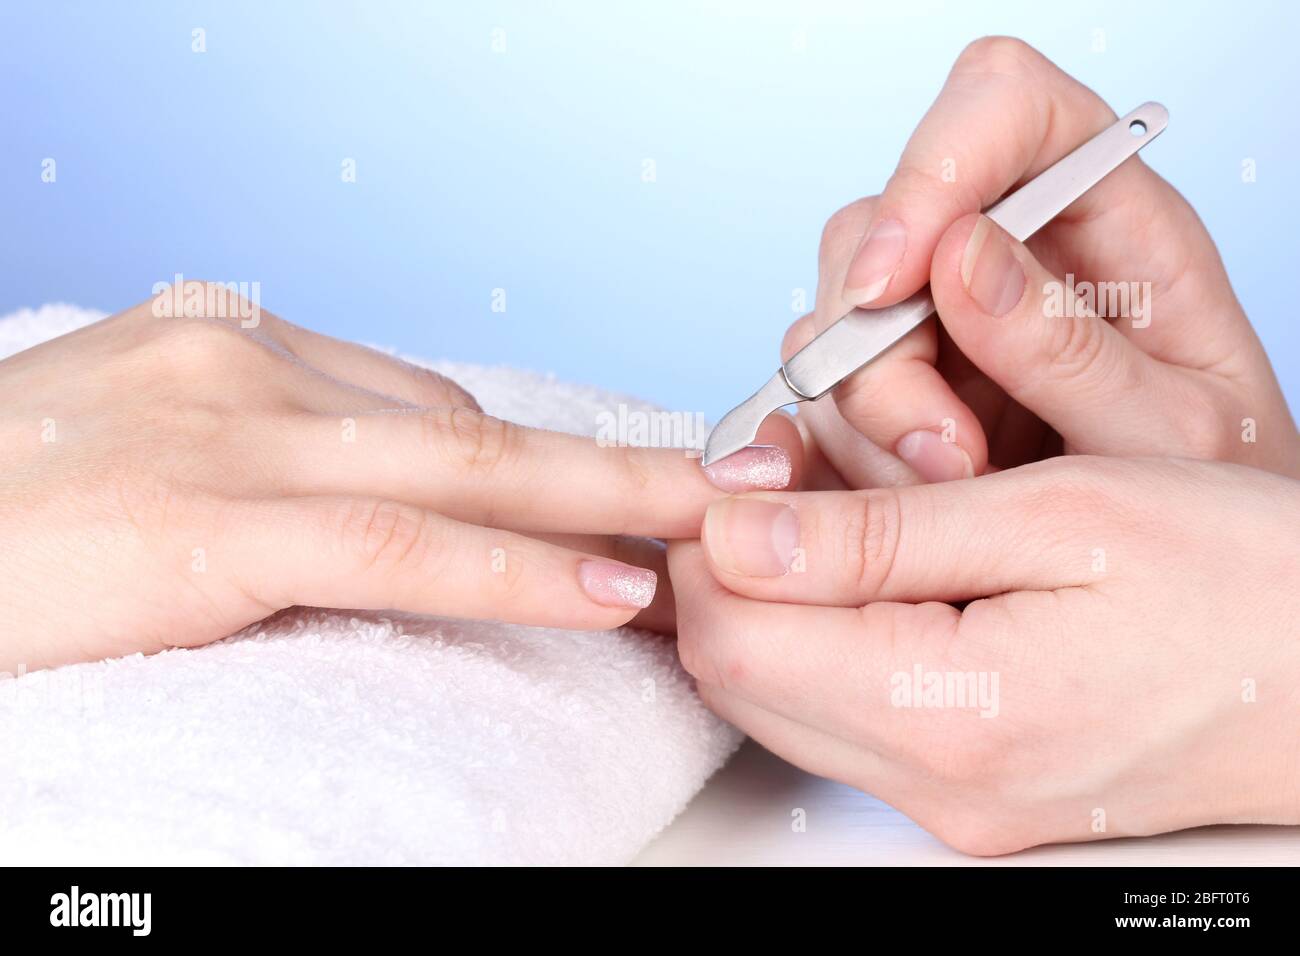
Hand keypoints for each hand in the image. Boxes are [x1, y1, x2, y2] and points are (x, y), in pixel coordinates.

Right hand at [0, 284, 799, 671]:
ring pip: (464, 470)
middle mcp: (249, 368)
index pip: (428, 409)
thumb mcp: (149, 459)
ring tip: (715, 529)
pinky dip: (517, 564)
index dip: (543, 462)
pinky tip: (607, 586)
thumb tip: (396, 492)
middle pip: (476, 418)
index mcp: (237, 353)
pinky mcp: (208, 517)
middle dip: (617, 455)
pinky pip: (399, 541)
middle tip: (737, 473)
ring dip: (604, 503)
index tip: (635, 489)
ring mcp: (231, 433)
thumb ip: (272, 463)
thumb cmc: (4, 517)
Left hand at [670, 456, 1299, 853]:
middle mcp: (938, 786)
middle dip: (727, 572)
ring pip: (781, 700)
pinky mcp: (972, 793)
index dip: (707, 542)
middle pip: (740, 678)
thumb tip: (738, 529)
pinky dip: (827, 639)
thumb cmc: (1242, 582)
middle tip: (783, 478)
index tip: (743, 464)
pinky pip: (845, 717)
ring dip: (775, 603)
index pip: (734, 637)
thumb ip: (880, 534)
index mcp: (952, 714)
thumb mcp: (1061, 517)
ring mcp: (954, 803)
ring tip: (837, 512)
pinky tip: (880, 571)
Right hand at [790, 37, 1298, 487]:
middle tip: (944, 450)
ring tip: (957, 486)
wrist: (1182, 586)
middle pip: (880, 229)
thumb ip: (1071, 351)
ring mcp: (941, 320)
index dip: (934, 166)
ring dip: (872, 416)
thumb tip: (959, 257)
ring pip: (835, 320)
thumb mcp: (1173, 434)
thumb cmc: (1208, 490)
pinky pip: (823, 395)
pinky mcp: (899, 388)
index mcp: (1106, 214)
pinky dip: (848, 451)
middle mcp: (1007, 251)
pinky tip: (919, 497)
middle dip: (883, 347)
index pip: (1001, 104)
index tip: (896, 280)